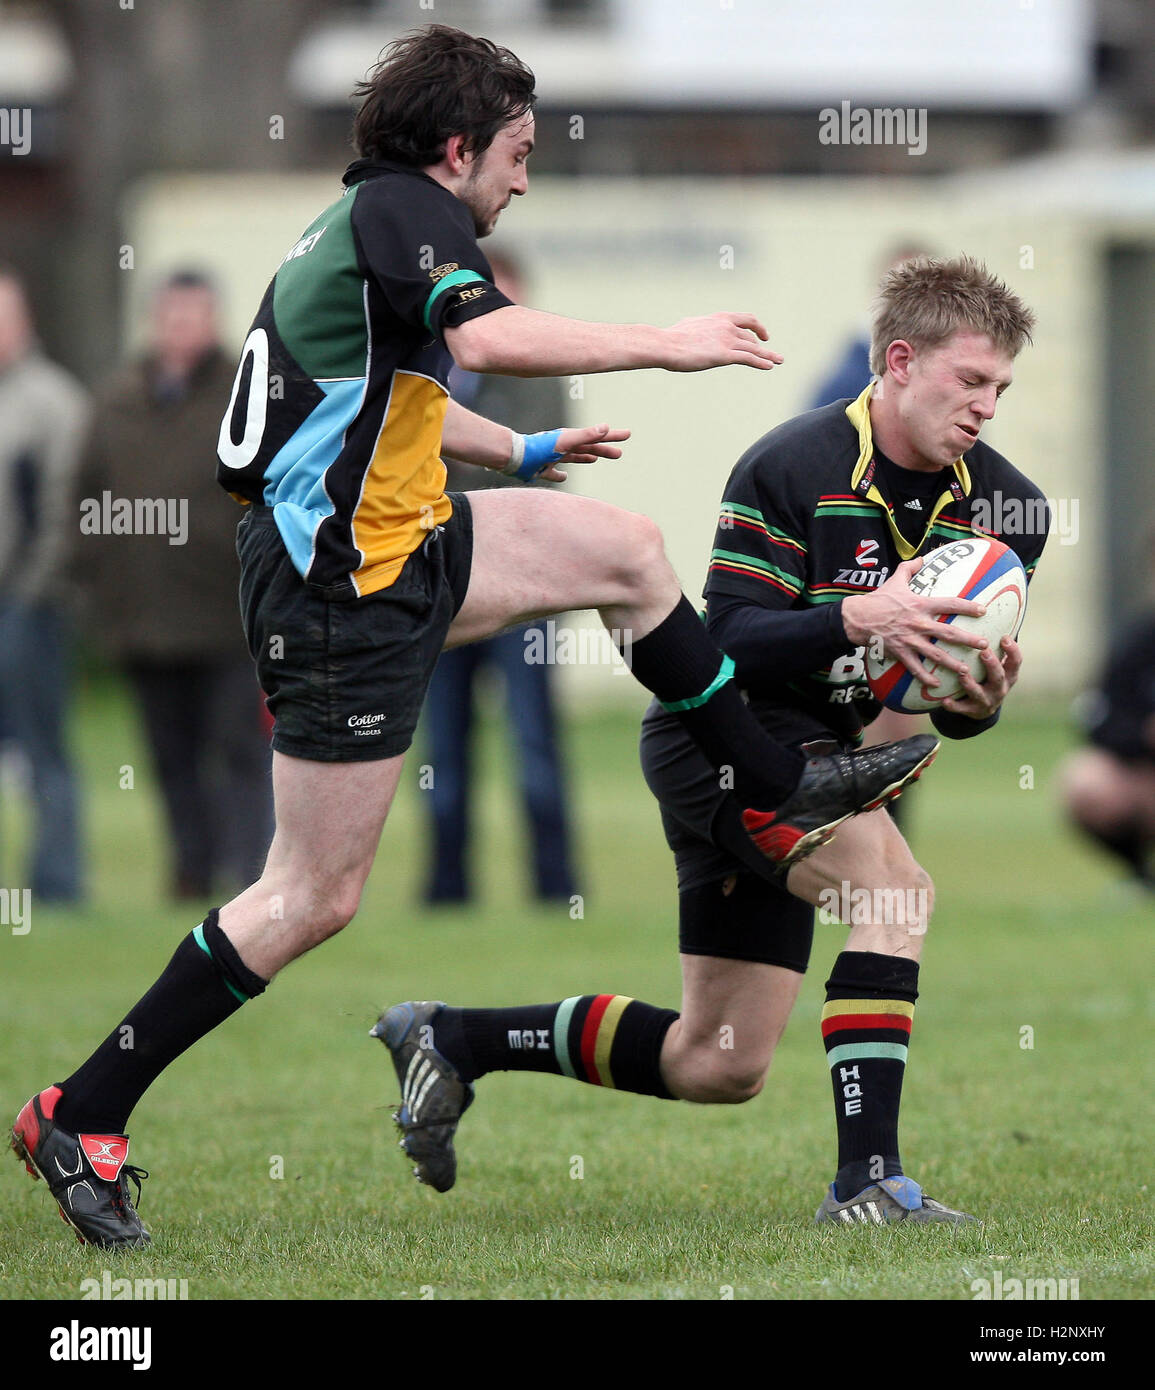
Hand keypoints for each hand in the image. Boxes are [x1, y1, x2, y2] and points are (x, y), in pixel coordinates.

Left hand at [534, 423, 630, 481]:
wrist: (517, 457)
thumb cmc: (542, 448)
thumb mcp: (567, 440)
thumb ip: (586, 435)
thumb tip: (606, 427)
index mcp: (571, 438)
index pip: (596, 436)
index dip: (612, 436)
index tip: (627, 435)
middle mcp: (563, 447)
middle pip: (588, 447)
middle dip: (604, 449)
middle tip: (619, 453)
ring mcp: (553, 458)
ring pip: (574, 457)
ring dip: (587, 457)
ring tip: (597, 458)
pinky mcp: (543, 470)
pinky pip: (555, 473)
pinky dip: (561, 475)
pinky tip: (565, 477)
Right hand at [663, 312, 784, 371]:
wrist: (665, 344)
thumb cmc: (671, 338)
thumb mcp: (689, 327)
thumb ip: (698, 328)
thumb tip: (691, 329)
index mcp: (719, 318)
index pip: (745, 319)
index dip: (757, 327)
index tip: (763, 335)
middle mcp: (727, 327)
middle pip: (751, 337)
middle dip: (763, 345)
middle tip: (771, 354)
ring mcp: (727, 340)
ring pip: (754, 348)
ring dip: (769, 355)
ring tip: (779, 360)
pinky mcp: (724, 355)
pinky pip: (749, 358)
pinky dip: (761, 362)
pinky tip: (770, 366)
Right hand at [842, 558, 987, 689]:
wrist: (857, 618)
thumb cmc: (877, 599)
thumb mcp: (894, 580)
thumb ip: (909, 568)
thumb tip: (921, 558)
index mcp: (920, 605)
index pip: (949, 604)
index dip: (968, 606)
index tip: (983, 610)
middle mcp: (919, 623)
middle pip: (948, 633)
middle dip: (968, 640)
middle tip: (984, 645)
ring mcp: (910, 639)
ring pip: (936, 654)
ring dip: (952, 664)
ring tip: (967, 671)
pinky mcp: (900, 652)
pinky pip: (915, 667)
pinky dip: (926, 677)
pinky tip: (937, 685)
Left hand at [940, 635, 1020, 717]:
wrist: (981, 708)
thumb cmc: (986, 675)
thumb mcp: (994, 663)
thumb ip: (991, 644)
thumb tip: (986, 610)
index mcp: (1009, 674)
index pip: (1015, 662)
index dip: (1012, 650)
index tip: (1004, 637)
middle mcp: (1001, 688)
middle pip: (999, 676)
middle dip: (992, 664)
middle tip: (983, 651)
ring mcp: (987, 701)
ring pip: (979, 693)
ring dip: (970, 683)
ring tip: (962, 673)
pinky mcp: (972, 711)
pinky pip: (962, 709)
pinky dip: (954, 706)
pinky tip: (944, 700)